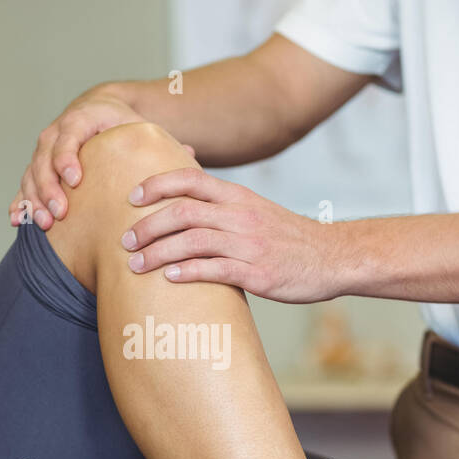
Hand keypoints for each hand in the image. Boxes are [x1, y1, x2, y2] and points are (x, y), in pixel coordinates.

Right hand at [8, 89, 145, 230]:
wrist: (98, 111)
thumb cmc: (121, 123)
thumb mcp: (137, 124)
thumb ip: (158, 141)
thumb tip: (190, 155)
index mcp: (80, 119)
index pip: (67, 137)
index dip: (67, 158)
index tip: (75, 181)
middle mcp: (55, 133)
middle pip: (44, 160)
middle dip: (49, 188)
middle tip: (60, 213)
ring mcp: (43, 152)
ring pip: (31, 175)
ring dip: (34, 200)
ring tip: (44, 225)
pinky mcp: (37, 168)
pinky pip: (23, 185)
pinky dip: (19, 202)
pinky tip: (17, 220)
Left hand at [121, 169, 342, 302]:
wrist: (333, 258)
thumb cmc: (289, 239)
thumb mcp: (256, 210)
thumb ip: (222, 205)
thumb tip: (185, 200)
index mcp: (238, 197)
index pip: (190, 179)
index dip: (156, 184)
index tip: (131, 198)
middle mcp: (241, 216)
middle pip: (182, 211)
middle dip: (147, 225)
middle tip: (124, 240)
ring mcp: (249, 245)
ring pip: (193, 241)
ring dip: (158, 252)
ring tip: (136, 264)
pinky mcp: (258, 273)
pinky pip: (216, 269)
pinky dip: (188, 272)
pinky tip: (169, 279)